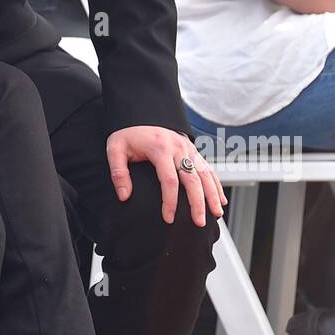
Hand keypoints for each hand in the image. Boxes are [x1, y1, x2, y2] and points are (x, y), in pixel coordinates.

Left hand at [106, 126, 225, 226]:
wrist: (140, 111)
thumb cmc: (128, 132)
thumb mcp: (115, 148)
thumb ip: (118, 172)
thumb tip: (124, 196)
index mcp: (160, 148)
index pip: (169, 180)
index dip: (170, 201)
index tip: (169, 218)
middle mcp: (178, 148)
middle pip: (192, 179)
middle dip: (198, 203)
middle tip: (199, 222)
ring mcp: (188, 148)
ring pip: (205, 174)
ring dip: (212, 195)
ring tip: (216, 214)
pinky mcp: (192, 150)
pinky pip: (208, 168)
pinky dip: (216, 184)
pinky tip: (220, 199)